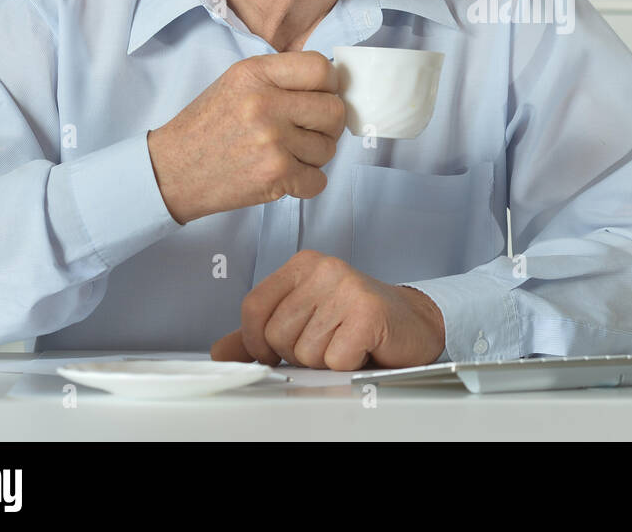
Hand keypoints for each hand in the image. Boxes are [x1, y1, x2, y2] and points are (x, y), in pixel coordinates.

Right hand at [145, 51, 345, 223]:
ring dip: (315, 156)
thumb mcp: (237, 83)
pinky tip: (285, 175)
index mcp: (256, 73)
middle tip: (309, 132)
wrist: (171, 170)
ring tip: (286, 154)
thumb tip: (332, 84)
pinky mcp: (275, 175)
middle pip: (334, 110)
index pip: (321, 68)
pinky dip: (307, 183)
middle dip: (328, 125)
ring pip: (329, 148)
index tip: (321, 96)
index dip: (329, 85)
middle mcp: (265, 104)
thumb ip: (280, 78)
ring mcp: (271, 141)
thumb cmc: (207, 126)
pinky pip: (319, 180)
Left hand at [209, 250, 446, 369]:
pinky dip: (347, 365)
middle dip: (298, 352)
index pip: (254, 307)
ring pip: (305, 350)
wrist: (412, 324)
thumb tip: (220, 352)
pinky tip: (363, 348)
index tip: (274, 352)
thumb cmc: (356, 322)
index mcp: (302, 265)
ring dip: (325, 360)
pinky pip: (335, 359)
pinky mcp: (368, 311)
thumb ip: (259, 335)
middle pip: (277, 333)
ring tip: (347, 343)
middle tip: (328, 341)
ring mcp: (347, 287)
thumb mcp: (303, 322)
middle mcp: (324, 268)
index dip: (257, 341)